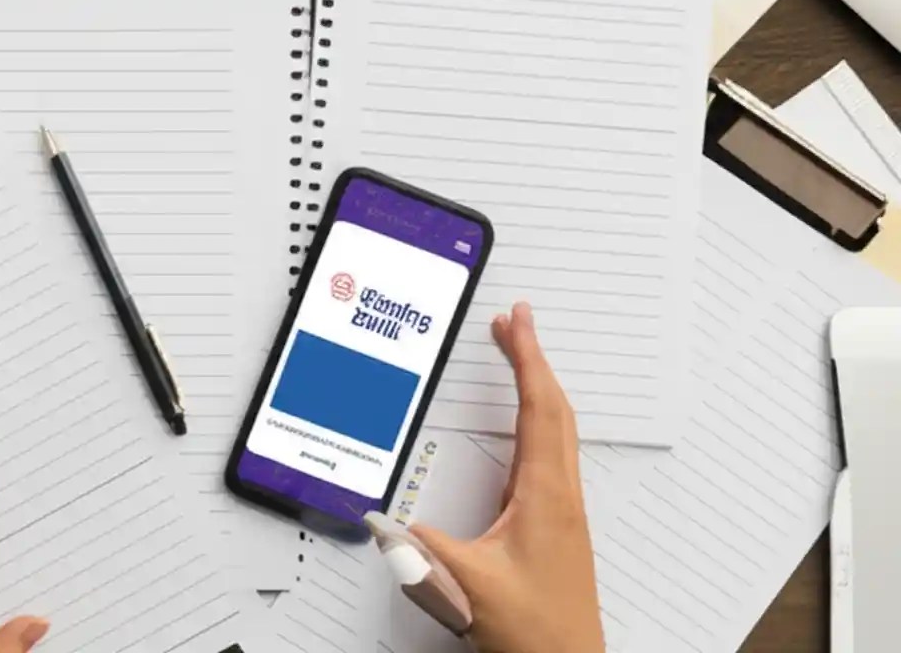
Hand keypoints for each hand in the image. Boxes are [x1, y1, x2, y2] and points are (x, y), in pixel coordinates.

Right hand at [412, 303, 603, 652]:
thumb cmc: (537, 631)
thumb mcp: (466, 587)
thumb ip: (419, 550)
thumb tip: (381, 521)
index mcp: (545, 494)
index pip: (539, 408)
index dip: (527, 358)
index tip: (517, 321)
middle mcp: (560, 493)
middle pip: (554, 407)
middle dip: (533, 358)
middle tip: (515, 322)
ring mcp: (562, 506)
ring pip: (557, 428)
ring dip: (538, 386)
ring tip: (520, 357)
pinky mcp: (556, 521)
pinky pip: (550, 452)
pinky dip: (537, 419)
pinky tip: (524, 426)